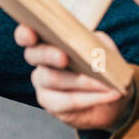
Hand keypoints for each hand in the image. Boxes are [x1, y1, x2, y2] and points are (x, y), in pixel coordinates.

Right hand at [14, 25, 134, 130]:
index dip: (24, 34)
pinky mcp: (52, 105)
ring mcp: (43, 84)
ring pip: (54, 79)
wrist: (113, 92)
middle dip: (49, 54)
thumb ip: (94, 42)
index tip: (31, 34)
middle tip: (64, 57)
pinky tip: (109, 95)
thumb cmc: (103, 63)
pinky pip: (68, 101)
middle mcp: (40, 61)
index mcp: (47, 40)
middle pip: (34, 55)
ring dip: (84, 80)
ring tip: (107, 82)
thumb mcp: (102, 46)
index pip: (26, 35)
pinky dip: (91, 97)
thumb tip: (91, 47)